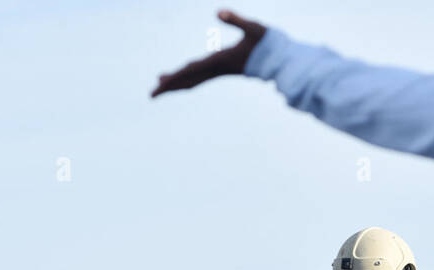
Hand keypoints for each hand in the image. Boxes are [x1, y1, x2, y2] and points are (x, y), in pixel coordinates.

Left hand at [151, 10, 266, 97]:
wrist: (282, 60)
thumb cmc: (268, 42)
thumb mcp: (253, 27)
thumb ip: (236, 19)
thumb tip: (218, 11)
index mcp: (220, 60)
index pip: (193, 69)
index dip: (175, 75)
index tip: (160, 82)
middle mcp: (218, 68)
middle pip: (189, 79)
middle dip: (170, 86)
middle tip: (151, 94)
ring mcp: (221, 70)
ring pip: (195, 80)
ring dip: (177, 83)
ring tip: (159, 85)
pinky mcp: (224, 69)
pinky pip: (202, 77)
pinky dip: (189, 79)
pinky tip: (182, 77)